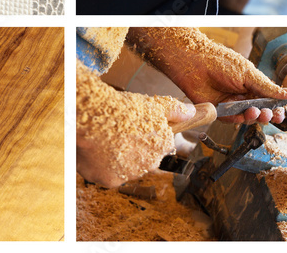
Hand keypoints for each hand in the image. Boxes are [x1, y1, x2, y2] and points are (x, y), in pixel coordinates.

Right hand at [76, 63, 195, 187]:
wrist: (94, 119)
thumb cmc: (123, 109)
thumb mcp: (154, 104)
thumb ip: (175, 110)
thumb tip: (192, 112)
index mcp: (163, 146)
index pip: (160, 144)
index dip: (147, 134)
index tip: (135, 126)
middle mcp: (150, 165)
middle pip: (144, 158)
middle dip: (134, 148)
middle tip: (120, 132)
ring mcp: (130, 175)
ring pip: (125, 168)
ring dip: (118, 158)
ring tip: (107, 139)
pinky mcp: (111, 182)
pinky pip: (108, 175)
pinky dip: (102, 166)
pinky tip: (98, 150)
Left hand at [127, 28, 286, 124]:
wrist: (195, 64)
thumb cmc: (220, 62)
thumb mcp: (248, 74)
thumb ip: (267, 88)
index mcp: (252, 83)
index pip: (269, 98)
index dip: (277, 106)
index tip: (283, 112)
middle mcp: (243, 95)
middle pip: (260, 110)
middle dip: (268, 114)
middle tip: (271, 114)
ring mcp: (231, 103)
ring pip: (247, 117)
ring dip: (255, 116)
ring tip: (257, 112)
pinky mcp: (219, 111)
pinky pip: (232, 120)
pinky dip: (239, 119)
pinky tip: (243, 114)